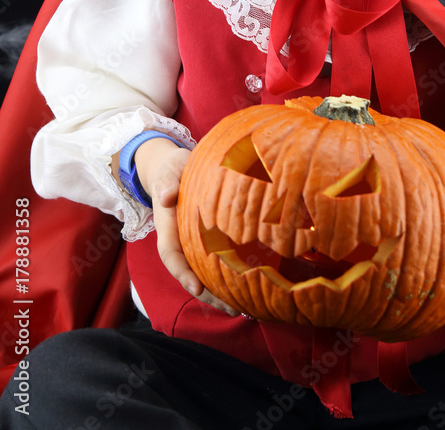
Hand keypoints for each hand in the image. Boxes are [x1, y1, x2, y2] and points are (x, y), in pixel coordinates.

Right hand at [133, 137, 239, 314]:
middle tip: (230, 308)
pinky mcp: (207, 239)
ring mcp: (192, 242)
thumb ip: (168, 182)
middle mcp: (179, 239)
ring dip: (219, 292)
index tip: (196, 288)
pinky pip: (214, 261)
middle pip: (189, 273)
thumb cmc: (174, 168)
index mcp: (168, 225)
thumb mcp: (169, 170)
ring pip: (203, 272)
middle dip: (207, 294)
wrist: (176, 167)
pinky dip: (226, 276)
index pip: (171, 253)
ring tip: (242, 308)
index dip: (182, 272)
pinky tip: (247, 287)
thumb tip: (167, 196)